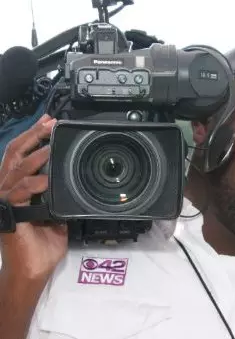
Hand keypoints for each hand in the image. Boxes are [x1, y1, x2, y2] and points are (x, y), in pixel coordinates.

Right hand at [0, 114, 67, 282]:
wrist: (33, 269)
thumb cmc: (42, 244)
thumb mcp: (55, 213)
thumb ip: (58, 195)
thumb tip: (71, 181)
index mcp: (17, 187)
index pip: (21, 155)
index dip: (33, 137)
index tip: (48, 123)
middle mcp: (7, 189)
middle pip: (15, 154)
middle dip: (33, 135)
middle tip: (49, 123)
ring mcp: (5, 200)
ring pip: (16, 170)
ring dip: (35, 156)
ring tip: (51, 145)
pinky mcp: (7, 214)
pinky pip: (18, 193)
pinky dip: (32, 184)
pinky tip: (45, 180)